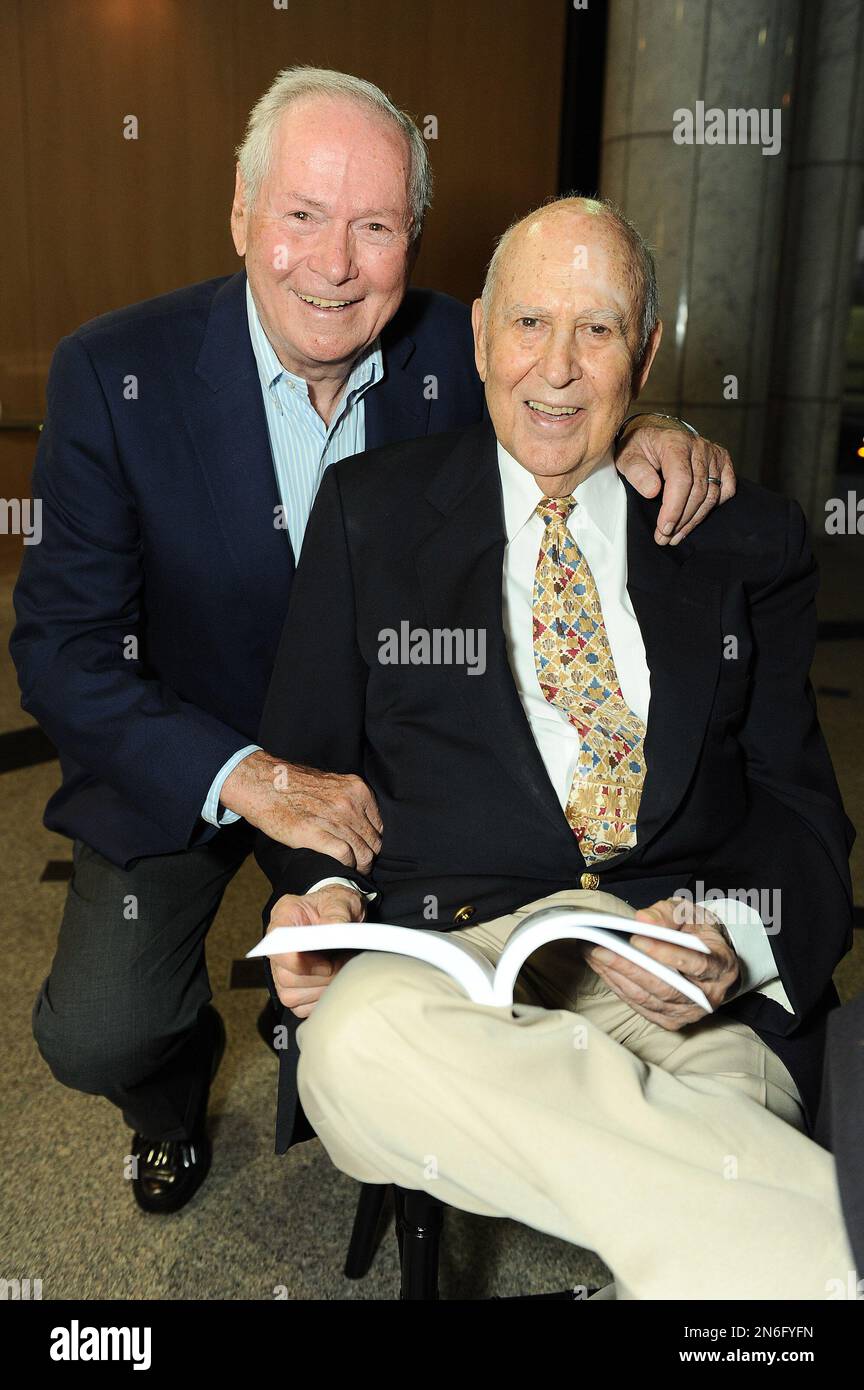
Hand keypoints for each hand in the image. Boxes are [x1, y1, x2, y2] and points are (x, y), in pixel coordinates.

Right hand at [220, 750, 381, 871]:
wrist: (265, 786)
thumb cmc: (293, 786)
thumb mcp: (331, 785)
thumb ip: (349, 801)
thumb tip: (361, 824)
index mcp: (357, 790)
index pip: (379, 825)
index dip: (373, 840)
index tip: (366, 848)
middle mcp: (351, 804)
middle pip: (374, 841)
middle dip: (369, 856)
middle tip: (362, 865)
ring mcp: (336, 820)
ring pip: (363, 853)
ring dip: (360, 866)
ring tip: (354, 871)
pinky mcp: (319, 835)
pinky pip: (346, 857)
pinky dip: (346, 866)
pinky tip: (341, 868)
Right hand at [267, 883, 364, 1017]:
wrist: (340, 915)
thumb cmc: (336, 906)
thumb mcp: (341, 901)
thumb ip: (337, 913)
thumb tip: (333, 930)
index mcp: (283, 920)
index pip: (276, 948)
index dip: (300, 961)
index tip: (327, 962)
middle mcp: (278, 948)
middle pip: (286, 978)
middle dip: (321, 976)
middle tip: (345, 963)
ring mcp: (282, 971)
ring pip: (292, 996)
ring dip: (323, 988)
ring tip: (341, 969)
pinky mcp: (292, 989)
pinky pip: (300, 1007)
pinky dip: (320, 1000)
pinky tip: (333, 983)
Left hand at [582, 897, 739, 1029]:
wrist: (707, 957)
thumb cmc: (697, 932)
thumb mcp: (689, 913)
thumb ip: (668, 914)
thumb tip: (643, 920)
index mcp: (723, 966)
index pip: (696, 964)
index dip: (666, 953)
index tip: (637, 939)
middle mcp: (711, 996)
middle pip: (667, 987)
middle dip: (630, 966)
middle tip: (601, 947)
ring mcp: (690, 1012)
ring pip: (649, 998)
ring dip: (617, 976)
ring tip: (593, 953)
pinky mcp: (671, 1020)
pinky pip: (640, 1006)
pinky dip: (618, 986)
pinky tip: (601, 968)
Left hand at [614, 415, 735, 545]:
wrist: (654, 435)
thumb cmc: (640, 448)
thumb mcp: (627, 457)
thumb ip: (637, 472)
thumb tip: (653, 491)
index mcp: (675, 443)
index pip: (681, 480)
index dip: (674, 508)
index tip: (664, 529)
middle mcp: (699, 446)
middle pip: (698, 491)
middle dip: (681, 520)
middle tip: (664, 538)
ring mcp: (713, 454)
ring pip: (712, 495)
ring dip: (694, 520)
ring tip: (676, 535)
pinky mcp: (722, 461)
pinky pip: (727, 489)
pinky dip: (714, 506)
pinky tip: (696, 517)